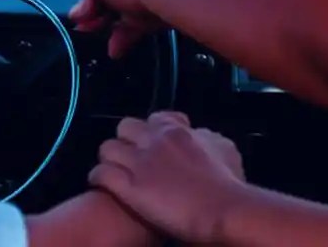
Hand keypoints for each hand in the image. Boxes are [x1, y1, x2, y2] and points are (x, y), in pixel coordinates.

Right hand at [69, 0, 164, 57]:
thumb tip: (78, 14)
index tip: (82, 9)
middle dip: (101, 11)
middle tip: (89, 25)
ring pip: (129, 8)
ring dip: (113, 26)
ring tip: (103, 39)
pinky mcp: (164, 4)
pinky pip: (141, 22)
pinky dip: (128, 35)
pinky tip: (116, 47)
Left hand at [89, 111, 247, 243]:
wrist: (222, 210)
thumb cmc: (228, 184)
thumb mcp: (225, 149)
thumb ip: (206, 139)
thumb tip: (199, 137)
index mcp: (177, 130)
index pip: (156, 118)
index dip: (154, 130)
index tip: (156, 141)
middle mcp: (154, 141)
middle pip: (125, 127)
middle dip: (126, 141)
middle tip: (133, 157)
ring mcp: (139, 163)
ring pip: (107, 148)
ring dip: (110, 159)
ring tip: (115, 170)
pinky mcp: (127, 188)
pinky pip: (100, 174)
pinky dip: (99, 178)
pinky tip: (104, 185)